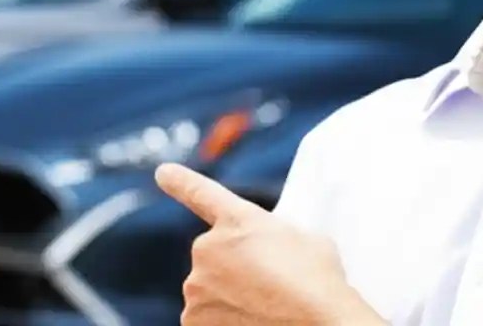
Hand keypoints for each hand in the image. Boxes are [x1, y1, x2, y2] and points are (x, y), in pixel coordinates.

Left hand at [155, 162, 384, 325]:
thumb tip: (273, 252)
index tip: (163, 172)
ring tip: (266, 305)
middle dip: (234, 269)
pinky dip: (224, 321)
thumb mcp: (305, 240)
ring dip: (229, 297)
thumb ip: (276, 236)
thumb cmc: (318, 282)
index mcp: (237, 219)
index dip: (180, 181)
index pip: (201, 193)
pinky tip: (254, 321)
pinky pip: (206, 319)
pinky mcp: (193, 321)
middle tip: (268, 284)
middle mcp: (208, 248)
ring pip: (209, 290)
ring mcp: (198, 287)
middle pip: (215, 257)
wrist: (317, 321)